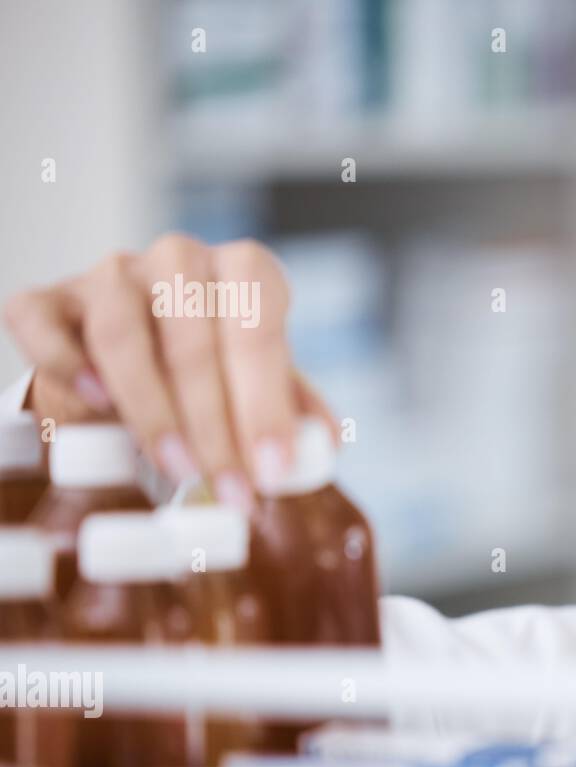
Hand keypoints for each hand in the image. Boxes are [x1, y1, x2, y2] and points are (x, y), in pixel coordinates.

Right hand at [3, 233, 331, 510]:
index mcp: (243, 270)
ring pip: (123, 336)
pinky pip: (42, 323)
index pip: (259, 325)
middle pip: (194, 340)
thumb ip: (291, 406)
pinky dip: (67, 365)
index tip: (276, 469)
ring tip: (179, 472)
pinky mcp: (49, 298)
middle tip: (232, 491)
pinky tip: (97, 404)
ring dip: (153, 412)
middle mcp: (178, 259)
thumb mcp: (258, 382)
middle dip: (216, 427)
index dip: (267, 403)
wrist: (129, 359)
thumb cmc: (211, 369)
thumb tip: (326, 443)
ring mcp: (109, 274)